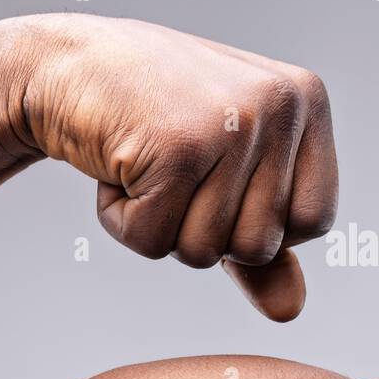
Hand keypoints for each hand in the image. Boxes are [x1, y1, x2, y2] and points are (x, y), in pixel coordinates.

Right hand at [0, 14, 337, 320]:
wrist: (65, 66)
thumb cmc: (147, 119)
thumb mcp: (218, 175)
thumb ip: (260, 242)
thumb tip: (290, 312)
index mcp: (306, 101)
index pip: (313, 221)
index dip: (252, 222)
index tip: (213, 180)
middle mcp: (280, 106)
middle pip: (257, 246)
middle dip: (198, 229)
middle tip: (168, 170)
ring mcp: (230, 126)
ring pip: (204, 250)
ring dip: (156, 226)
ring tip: (142, 166)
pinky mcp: (177, 149)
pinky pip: (153, 242)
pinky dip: (121, 220)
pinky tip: (115, 166)